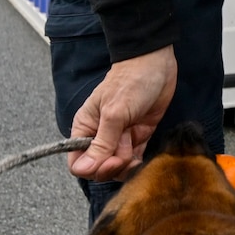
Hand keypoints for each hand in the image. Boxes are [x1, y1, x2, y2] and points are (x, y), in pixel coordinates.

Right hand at [69, 47, 177, 179]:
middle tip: (126, 149)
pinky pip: (134, 161)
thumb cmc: (130, 82)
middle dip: (113, 166)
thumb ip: (102, 143)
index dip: (93, 168)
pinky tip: (142, 155)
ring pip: (117, 168)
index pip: (78, 163)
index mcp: (85, 129)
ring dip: (127, 164)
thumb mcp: (114, 113)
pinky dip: (138, 163)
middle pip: (99, 169)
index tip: (111, 159)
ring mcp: (120, 138)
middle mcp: (99, 137)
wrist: (156, 65)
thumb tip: (84, 170)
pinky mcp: (138, 138)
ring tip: (134, 143)